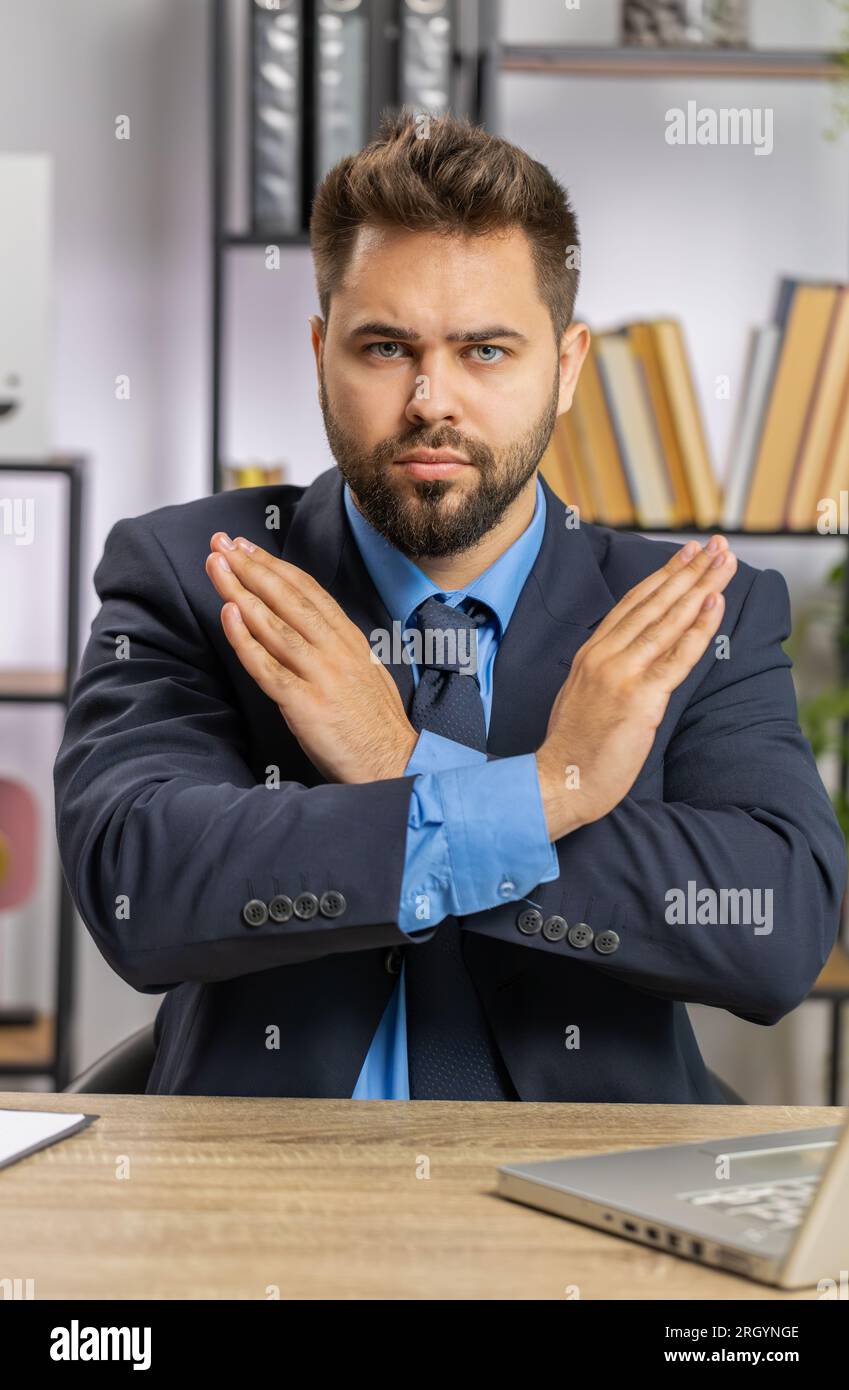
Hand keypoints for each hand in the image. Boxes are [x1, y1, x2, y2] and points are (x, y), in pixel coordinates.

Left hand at [205, 533, 417, 783]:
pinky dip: (246, 640)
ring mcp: (322, 675)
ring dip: (241, 592)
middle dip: (252, 567)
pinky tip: (228, 616)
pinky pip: (268, 668)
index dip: (276, 567)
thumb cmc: (375, 726)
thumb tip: (306, 631)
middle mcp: (336, 650)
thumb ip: (335, 649)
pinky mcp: (307, 705)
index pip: (308, 592)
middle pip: (288, 599)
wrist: (394, 764)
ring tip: (216, 567)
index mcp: (350, 640)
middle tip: (222, 544)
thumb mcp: (364, 673)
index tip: (248, 548)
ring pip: (275, 625)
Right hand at [535, 536, 737, 840]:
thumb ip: (603, 671)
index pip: (633, 604)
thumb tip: (624, 658)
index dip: (663, 576)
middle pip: (654, 603)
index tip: (687, 555)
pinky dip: (699, 628)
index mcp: (591, 653)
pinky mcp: (640, 698)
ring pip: (668, 621)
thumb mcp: (581, 695)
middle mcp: (605, 655)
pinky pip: (677, 657)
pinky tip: (716, 604)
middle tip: (717, 546)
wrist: (559, 780)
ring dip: (701, 587)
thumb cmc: (573, 747)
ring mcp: (622, 674)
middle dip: (689, 570)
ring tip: (726, 563)